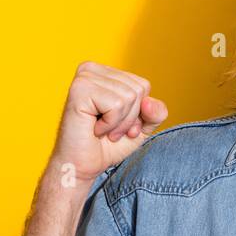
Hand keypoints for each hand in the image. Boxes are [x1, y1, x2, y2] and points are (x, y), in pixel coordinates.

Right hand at [50, 60, 168, 182]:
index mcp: (105, 73)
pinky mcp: (79, 89)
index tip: (119, 124)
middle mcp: (92, 69)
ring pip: (129, 96)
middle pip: (138, 89)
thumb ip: (156, 112)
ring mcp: (85, 77)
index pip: (143, 85)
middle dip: (130, 118)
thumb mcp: (142, 127)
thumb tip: (149, 101)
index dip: (138, 111)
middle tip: (110, 130)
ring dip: (119, 123)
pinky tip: (95, 128)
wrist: (83, 165)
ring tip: (102, 130)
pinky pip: (116, 105)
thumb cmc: (108, 145)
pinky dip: (110, 124)